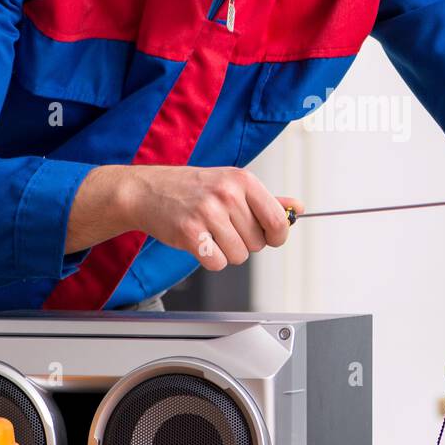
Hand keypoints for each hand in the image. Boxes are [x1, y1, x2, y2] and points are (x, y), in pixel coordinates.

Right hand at [128, 165, 302, 270]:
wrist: (146, 191)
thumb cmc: (191, 188)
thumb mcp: (231, 184)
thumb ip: (266, 199)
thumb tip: (297, 208)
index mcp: (242, 180)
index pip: (277, 220)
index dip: (277, 236)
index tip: (270, 237)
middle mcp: (227, 194)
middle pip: (258, 243)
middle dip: (244, 242)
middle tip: (224, 227)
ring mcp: (207, 213)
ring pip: (239, 256)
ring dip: (226, 252)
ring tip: (211, 234)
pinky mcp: (190, 233)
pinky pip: (217, 263)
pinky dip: (210, 260)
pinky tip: (199, 242)